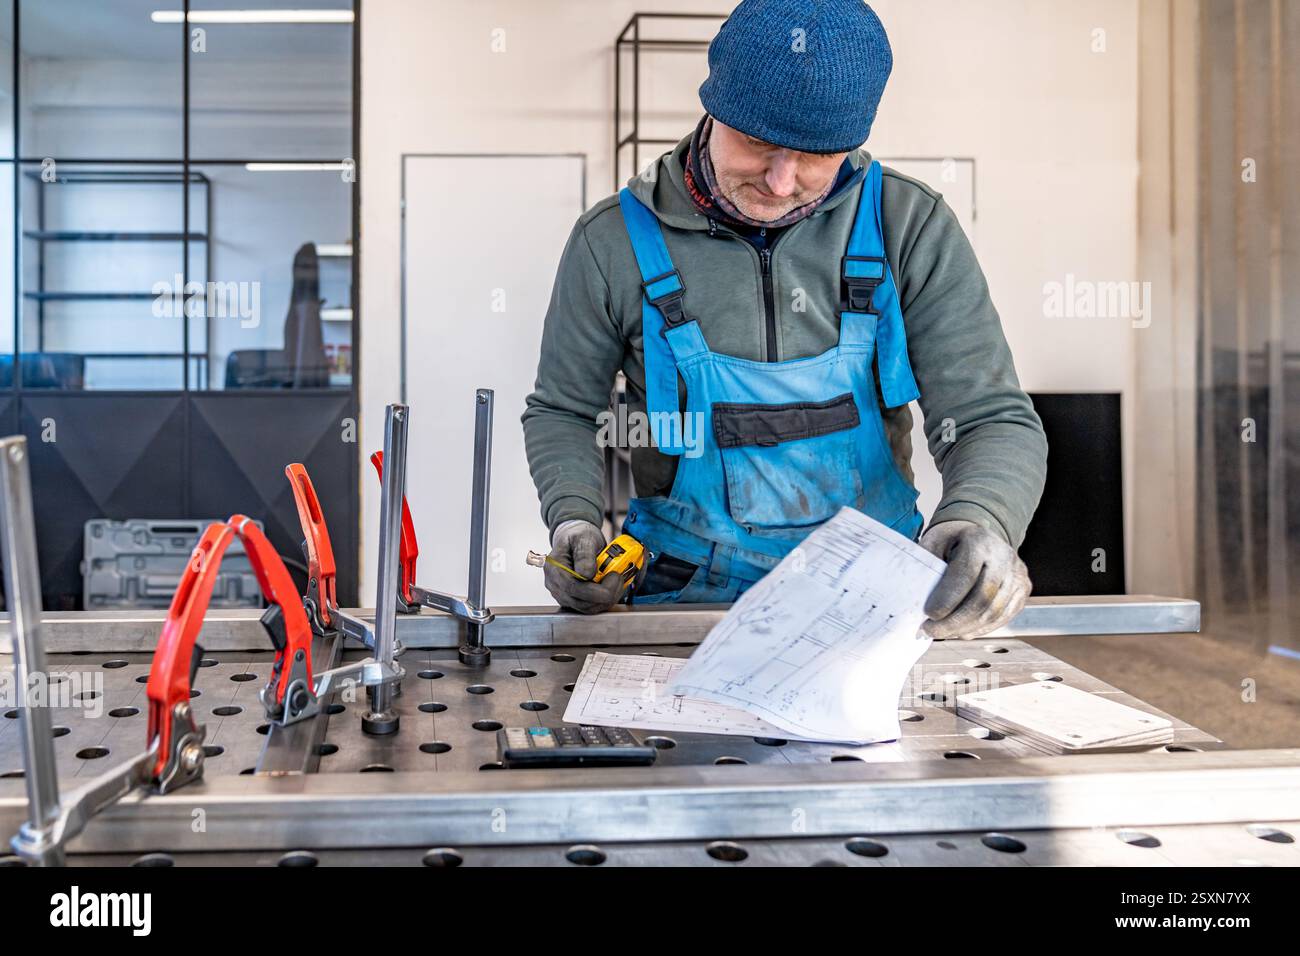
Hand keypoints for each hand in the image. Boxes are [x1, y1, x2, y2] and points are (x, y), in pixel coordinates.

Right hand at [544, 520, 625, 613]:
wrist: (575, 538)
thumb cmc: (577, 536)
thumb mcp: (583, 538)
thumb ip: (584, 554)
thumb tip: (586, 574)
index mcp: (555, 568)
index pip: (573, 588)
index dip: (596, 590)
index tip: (613, 576)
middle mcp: (556, 585)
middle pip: (582, 602)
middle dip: (606, 594)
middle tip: (619, 577)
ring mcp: (563, 594)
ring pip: (588, 608)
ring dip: (607, 598)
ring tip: (616, 581)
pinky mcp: (573, 599)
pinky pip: (591, 606)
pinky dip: (604, 600)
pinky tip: (612, 587)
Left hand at [920, 520, 1030, 638]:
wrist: (982, 535)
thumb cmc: (953, 541)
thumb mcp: (934, 542)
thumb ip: (926, 566)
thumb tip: (913, 598)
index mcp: (979, 541)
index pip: (966, 575)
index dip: (947, 599)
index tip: (928, 614)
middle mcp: (1004, 557)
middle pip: (982, 599)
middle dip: (954, 621)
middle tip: (931, 630)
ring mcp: (1018, 574)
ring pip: (993, 612)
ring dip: (965, 628)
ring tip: (943, 632)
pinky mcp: (1023, 590)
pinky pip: (1003, 617)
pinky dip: (980, 628)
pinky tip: (962, 631)